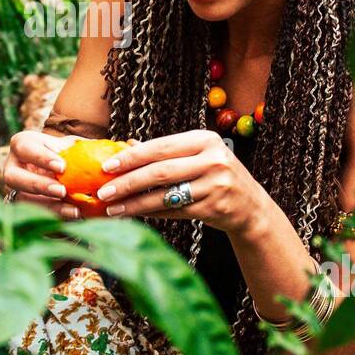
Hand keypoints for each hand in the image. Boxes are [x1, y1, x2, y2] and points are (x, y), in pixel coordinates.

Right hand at [1, 129, 80, 218]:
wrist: (53, 173)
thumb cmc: (62, 154)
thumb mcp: (68, 146)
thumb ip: (81, 146)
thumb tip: (109, 148)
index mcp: (22, 146)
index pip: (24, 147)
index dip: (41, 158)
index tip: (62, 167)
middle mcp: (12, 168)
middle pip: (14, 177)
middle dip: (38, 185)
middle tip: (62, 191)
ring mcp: (14, 190)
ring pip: (24, 201)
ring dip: (50, 207)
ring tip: (74, 210)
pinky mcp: (21, 208)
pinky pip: (33, 217)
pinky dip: (55, 217)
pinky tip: (73, 218)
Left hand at [92, 129, 268, 234]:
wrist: (250, 206)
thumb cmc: (216, 176)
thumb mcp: (197, 156)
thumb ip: (165, 151)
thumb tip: (126, 145)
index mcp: (206, 140)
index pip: (161, 146)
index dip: (131, 157)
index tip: (106, 166)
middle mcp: (213, 160)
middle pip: (160, 171)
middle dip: (127, 182)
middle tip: (103, 191)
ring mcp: (215, 185)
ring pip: (165, 195)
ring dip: (134, 203)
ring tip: (112, 208)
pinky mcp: (214, 208)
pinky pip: (174, 211)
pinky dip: (150, 213)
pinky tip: (133, 214)